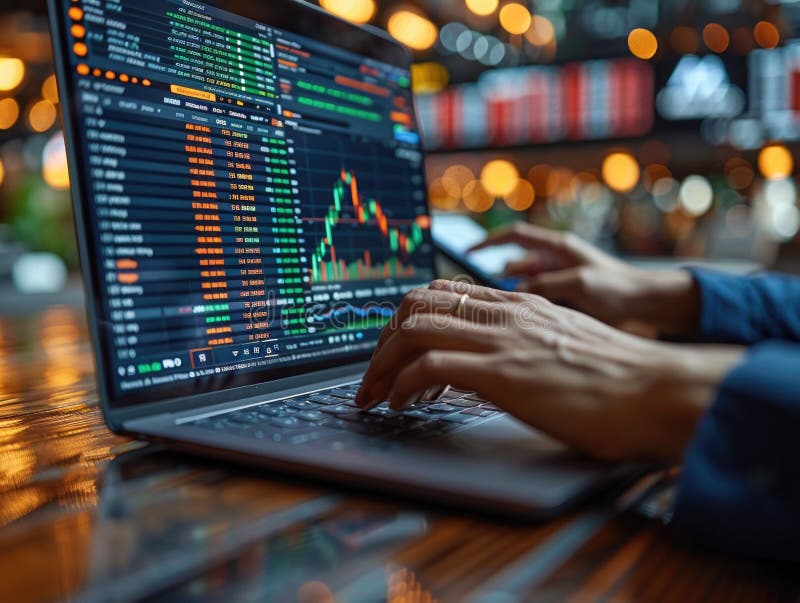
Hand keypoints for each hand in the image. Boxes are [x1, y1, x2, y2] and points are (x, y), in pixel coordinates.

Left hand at [356, 280, 743, 462]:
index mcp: (520, 304)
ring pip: (413, 330)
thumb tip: (502, 363)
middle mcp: (505, 312)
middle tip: (373, 375)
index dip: (408, 318)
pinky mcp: (501, 372)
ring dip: (382, 365)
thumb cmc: (622, 379)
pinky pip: (429, 367)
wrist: (657, 390)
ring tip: (375, 395)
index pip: (444, 293)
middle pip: (417, 304)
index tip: (396, 349)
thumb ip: (529, 343)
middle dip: (383, 341)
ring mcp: (501, 339)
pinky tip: (402, 405)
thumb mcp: (566, 345)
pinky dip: (404, 384)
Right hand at [470, 223, 700, 336]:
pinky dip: (529, 311)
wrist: (649, 305)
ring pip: (524, 287)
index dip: (489, 241)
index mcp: (557, 248)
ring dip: (515, 299)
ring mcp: (559, 280)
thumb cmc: (620, 289)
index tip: (468, 252)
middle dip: (500, 280)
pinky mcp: (564, 299)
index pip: (514, 236)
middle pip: (514, 266)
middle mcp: (554, 261)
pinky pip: (536, 302)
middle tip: (486, 299)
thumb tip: (515, 292)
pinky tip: (527, 325)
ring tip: (510, 315)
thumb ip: (545, 285)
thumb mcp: (580, 284)